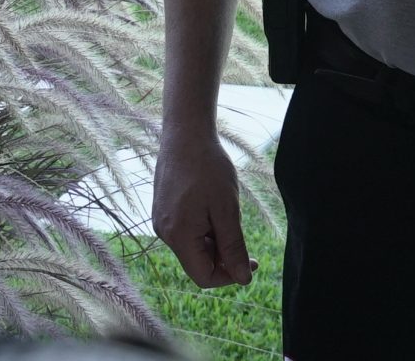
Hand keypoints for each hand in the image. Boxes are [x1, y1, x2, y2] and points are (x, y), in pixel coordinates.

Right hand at [149, 126, 255, 288]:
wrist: (185, 134)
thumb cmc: (208, 168)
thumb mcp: (227, 210)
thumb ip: (233, 248)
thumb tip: (243, 280)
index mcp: (179, 236)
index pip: (204, 276)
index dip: (230, 276)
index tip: (253, 261)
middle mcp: (165, 233)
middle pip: (198, 263)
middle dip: (223, 257)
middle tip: (243, 236)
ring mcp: (161, 221)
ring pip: (193, 247)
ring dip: (215, 241)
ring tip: (227, 213)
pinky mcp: (163, 210)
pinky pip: (186, 232)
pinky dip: (204, 229)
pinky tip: (214, 207)